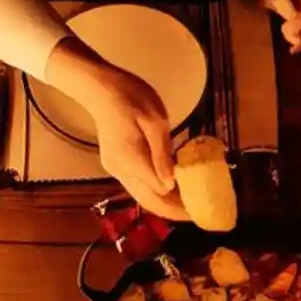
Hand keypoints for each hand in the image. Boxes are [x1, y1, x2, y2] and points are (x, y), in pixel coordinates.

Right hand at [86, 68, 189, 220]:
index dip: (180, 204)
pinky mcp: (115, 164)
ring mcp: (115, 169)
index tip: (201, 208)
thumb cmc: (131, 96)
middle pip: (149, 201)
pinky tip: (170, 188)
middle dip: (173, 211)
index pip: (159, 193)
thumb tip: (171, 184)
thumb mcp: (155, 120)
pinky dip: (154, 191)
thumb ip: (162, 153)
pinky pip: (137, 185)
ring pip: (141, 196)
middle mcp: (120, 171)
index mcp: (131, 160)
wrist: (99, 87)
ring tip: (187, 204)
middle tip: (197, 213)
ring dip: (164, 203)